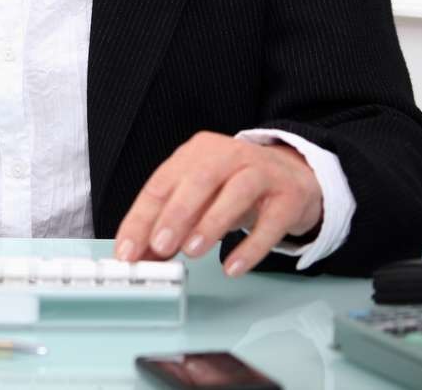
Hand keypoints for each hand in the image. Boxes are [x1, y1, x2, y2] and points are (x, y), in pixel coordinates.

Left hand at [113, 131, 322, 276]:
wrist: (294, 175)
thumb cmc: (236, 188)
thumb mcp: (201, 199)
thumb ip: (171, 224)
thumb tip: (141, 256)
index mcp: (197, 153)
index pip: (161, 184)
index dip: (141, 218)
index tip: (127, 250)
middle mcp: (228, 155)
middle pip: (198, 180)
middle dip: (175, 215)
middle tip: (160, 246)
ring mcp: (262, 172)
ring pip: (235, 192)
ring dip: (210, 223)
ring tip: (192, 252)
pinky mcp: (289, 195)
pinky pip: (271, 221)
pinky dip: (251, 246)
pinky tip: (233, 267)